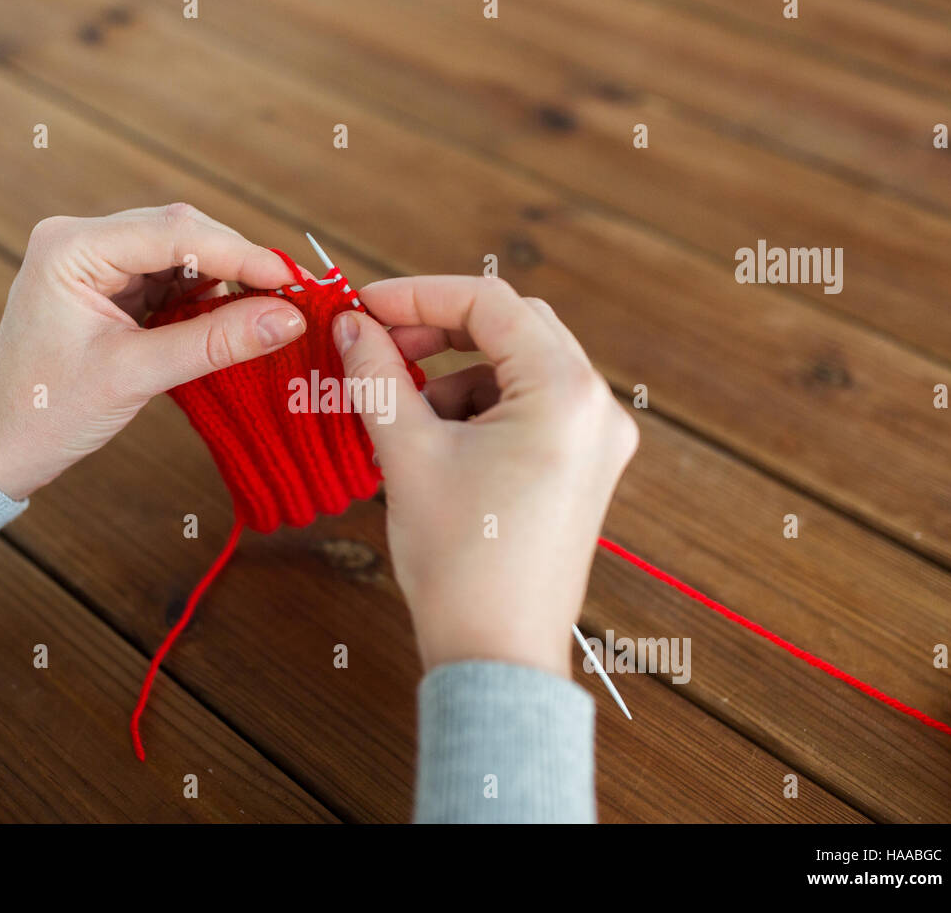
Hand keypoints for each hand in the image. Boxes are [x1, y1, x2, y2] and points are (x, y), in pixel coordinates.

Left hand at [0, 204, 305, 499]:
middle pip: (182, 232)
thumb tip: (289, 318)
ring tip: (267, 314)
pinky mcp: (109, 286)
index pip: (174, 232)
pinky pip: (171, 278)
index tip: (292, 280)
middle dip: (238, 264)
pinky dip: (205, 299)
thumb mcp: (136, 375)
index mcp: (72, 247)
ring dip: (226, 281)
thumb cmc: (47, 411)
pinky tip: (231, 321)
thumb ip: (214, 342)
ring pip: (183, 254)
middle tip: (291, 298)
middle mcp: (81, 240)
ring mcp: (95, 261)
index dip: (240, 254)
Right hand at [332, 276, 637, 677]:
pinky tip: (436, 441)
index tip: (363, 308)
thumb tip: (352, 325)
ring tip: (404, 412)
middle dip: (440, 329)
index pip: (489, 303)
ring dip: (457, 373)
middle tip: (379, 346)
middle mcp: (596, 407)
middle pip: (513, 326)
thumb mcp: (407, 455)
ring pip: (520, 367)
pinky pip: (530, 407)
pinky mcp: (585, 467)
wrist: (496, 655)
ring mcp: (597, 439)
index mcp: (565, 393)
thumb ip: (378, 375)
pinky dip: (480, 407)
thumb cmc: (460, 563)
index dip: (417, 295)